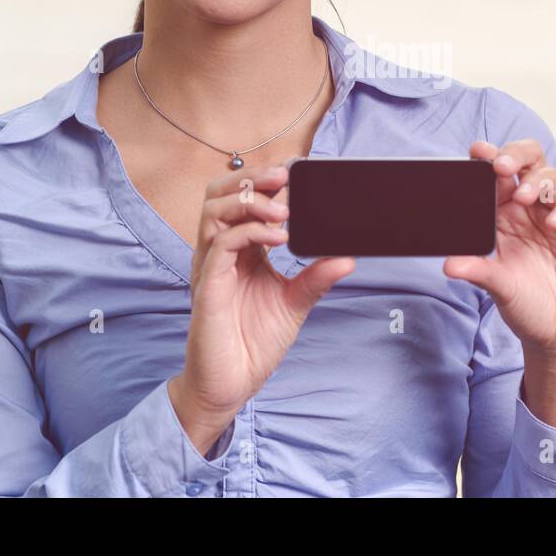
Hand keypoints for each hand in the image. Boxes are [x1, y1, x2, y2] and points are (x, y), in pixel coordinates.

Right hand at [171, 163, 354, 434]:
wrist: (234, 383)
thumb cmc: (254, 343)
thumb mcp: (294, 302)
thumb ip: (316, 276)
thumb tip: (347, 256)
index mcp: (239, 251)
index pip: (243, 200)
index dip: (263, 181)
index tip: (294, 172)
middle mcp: (219, 252)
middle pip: (219, 194)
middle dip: (251, 178)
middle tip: (283, 177)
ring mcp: (211, 266)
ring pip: (213, 210)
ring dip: (250, 201)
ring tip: (284, 210)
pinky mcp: (207, 284)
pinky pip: (221, 244)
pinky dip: (250, 232)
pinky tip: (279, 237)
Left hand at [443, 139, 555, 357]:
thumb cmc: (527, 307)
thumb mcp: (499, 288)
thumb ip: (478, 270)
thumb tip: (448, 263)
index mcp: (506, 216)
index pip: (498, 177)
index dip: (489, 159)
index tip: (476, 151)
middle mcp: (534, 211)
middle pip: (529, 164)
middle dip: (516, 155)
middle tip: (501, 166)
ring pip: (554, 178)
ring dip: (538, 181)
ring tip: (525, 196)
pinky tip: (555, 222)